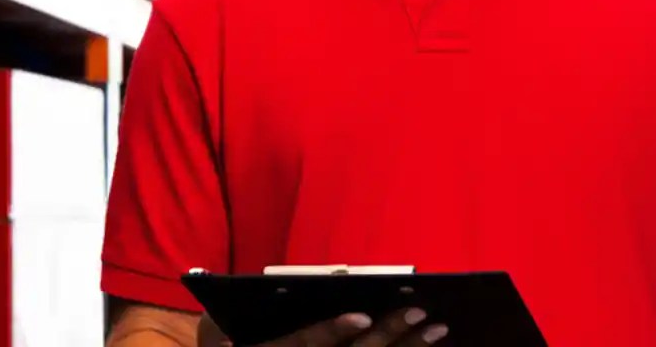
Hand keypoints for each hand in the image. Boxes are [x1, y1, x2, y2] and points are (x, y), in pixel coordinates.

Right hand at [199, 309, 448, 346]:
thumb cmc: (235, 346)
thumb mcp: (216, 341)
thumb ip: (218, 332)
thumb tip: (230, 323)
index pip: (303, 346)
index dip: (331, 333)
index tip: (361, 316)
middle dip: (389, 336)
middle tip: (423, 312)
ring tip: (438, 327)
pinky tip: (432, 344)